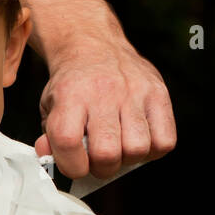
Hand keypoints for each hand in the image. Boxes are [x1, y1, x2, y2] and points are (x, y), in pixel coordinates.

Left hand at [34, 28, 175, 180]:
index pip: (68, 142)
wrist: (94, 46)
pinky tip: (139, 140)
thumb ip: (49, 139)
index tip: (75, 165)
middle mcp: (103, 92)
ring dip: (128, 159)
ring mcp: (134, 91)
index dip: (72, 165)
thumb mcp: (50, 108)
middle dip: (102, 168)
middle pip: (107, 153)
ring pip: (138, 149)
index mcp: (70, 96)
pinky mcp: (158, 93)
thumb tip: (50, 159)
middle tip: (99, 160)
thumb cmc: (72, 87)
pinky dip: (153, 150)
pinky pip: (165, 140)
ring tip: (121, 148)